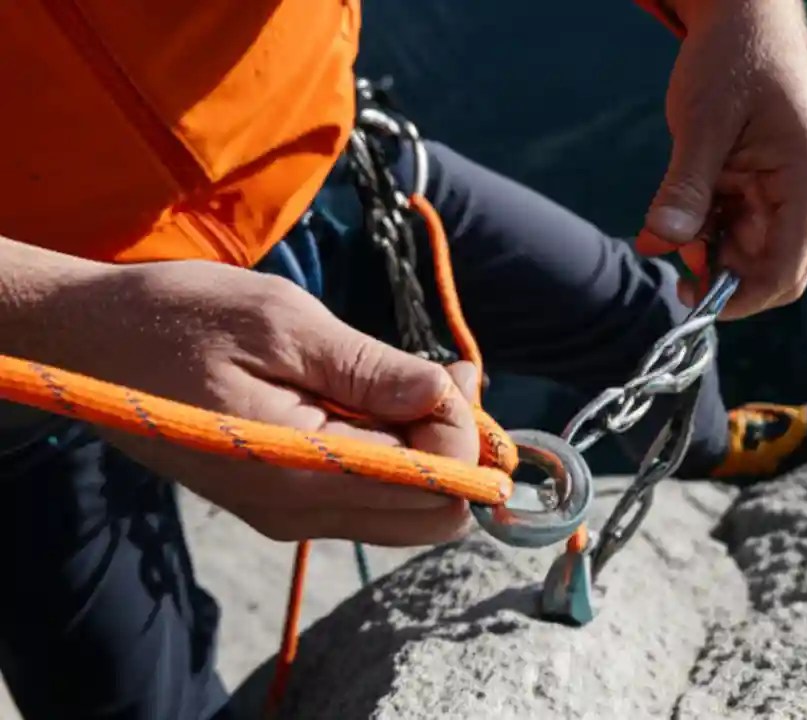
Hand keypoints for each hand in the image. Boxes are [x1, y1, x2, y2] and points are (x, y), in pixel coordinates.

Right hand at [48, 260, 479, 545]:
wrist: (85, 341)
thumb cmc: (176, 318)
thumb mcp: (281, 323)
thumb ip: (370, 370)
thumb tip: (447, 396)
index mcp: (300, 473)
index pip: (434, 484)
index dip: (464, 429)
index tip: (455, 369)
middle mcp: (299, 513)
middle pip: (433, 516)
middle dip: (457, 449)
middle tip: (441, 376)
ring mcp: (288, 515)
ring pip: (406, 514)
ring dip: (428, 453)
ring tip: (406, 380)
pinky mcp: (279, 503)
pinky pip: (367, 499)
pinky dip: (394, 457)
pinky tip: (372, 399)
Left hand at [635, 0, 806, 319]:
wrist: (746, 6)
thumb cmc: (734, 52)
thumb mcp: (702, 120)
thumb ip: (685, 186)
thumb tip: (662, 244)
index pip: (788, 266)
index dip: (743, 296)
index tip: (694, 300)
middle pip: (775, 266)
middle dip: (723, 274)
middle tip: (673, 261)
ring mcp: (789, 185)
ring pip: (753, 248)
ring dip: (709, 251)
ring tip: (668, 231)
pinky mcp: (766, 179)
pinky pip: (738, 223)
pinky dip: (706, 228)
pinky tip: (675, 219)